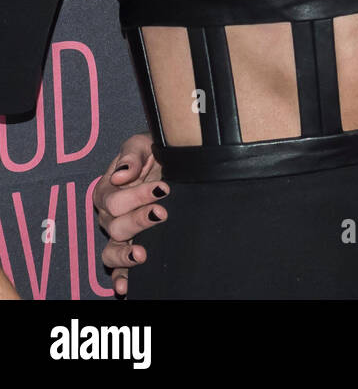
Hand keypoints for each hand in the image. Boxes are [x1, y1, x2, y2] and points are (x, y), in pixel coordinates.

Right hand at [92, 133, 165, 295]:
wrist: (174, 162)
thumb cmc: (154, 152)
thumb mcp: (143, 144)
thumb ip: (131, 156)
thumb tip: (121, 175)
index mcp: (108, 190)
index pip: (114, 199)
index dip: (136, 195)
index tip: (163, 188)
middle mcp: (110, 216)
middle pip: (116, 226)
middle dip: (139, 220)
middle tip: (163, 213)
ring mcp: (120, 235)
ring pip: (112, 252)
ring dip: (126, 255)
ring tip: (142, 254)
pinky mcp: (131, 248)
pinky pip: (118, 270)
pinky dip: (121, 279)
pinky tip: (126, 288)